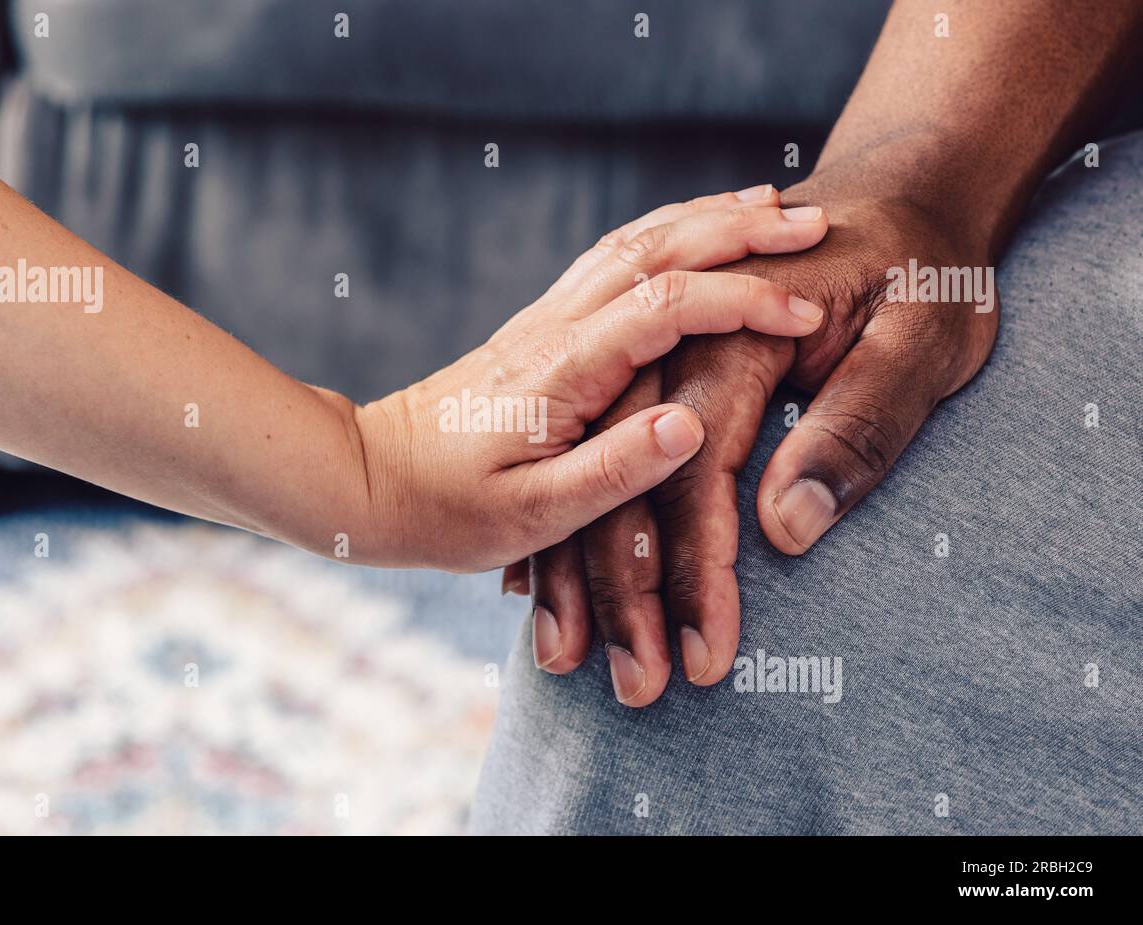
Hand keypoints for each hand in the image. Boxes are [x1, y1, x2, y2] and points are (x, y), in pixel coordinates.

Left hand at [355, 190, 829, 570]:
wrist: (366, 480)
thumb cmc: (446, 512)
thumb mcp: (532, 514)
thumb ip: (614, 470)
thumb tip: (690, 423)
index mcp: (562, 371)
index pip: (667, 307)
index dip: (741, 301)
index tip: (803, 310)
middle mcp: (556, 329)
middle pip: (656, 249)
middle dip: (737, 231)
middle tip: (811, 221)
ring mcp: (544, 322)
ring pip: (633, 243)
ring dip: (703, 218)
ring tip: (767, 208)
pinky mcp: (538, 331)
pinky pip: (612, 261)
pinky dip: (663, 235)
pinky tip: (689, 237)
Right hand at [511, 188, 997, 703]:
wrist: (907, 195)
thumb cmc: (927, 273)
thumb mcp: (924, 342)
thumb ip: (856, 431)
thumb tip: (786, 532)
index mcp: (734, 344)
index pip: (694, 474)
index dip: (694, 570)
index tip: (703, 655)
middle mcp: (674, 351)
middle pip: (623, 486)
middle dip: (622, 594)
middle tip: (636, 686)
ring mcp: (654, 359)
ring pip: (592, 477)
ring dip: (578, 571)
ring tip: (567, 655)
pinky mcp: (654, 373)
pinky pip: (591, 455)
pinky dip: (568, 521)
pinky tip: (543, 580)